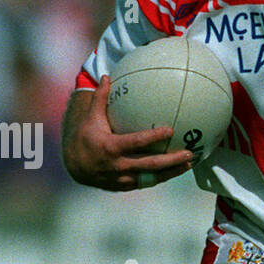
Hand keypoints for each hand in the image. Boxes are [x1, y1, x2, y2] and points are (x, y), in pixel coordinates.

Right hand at [63, 76, 194, 190]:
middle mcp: (118, 165)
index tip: (170, 130)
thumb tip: (108, 76)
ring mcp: (122, 178)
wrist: (75, 167)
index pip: (136, 142)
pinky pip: (146, 183)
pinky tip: (175, 171)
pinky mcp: (125, 186)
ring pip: (151, 177)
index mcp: (111, 147)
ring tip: (189, 164)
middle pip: (150, 164)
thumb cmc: (85, 137)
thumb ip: (100, 98)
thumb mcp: (91, 118)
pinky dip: (161, 177)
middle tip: (189, 153)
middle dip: (171, 160)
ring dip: (171, 172)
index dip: (154, 137)